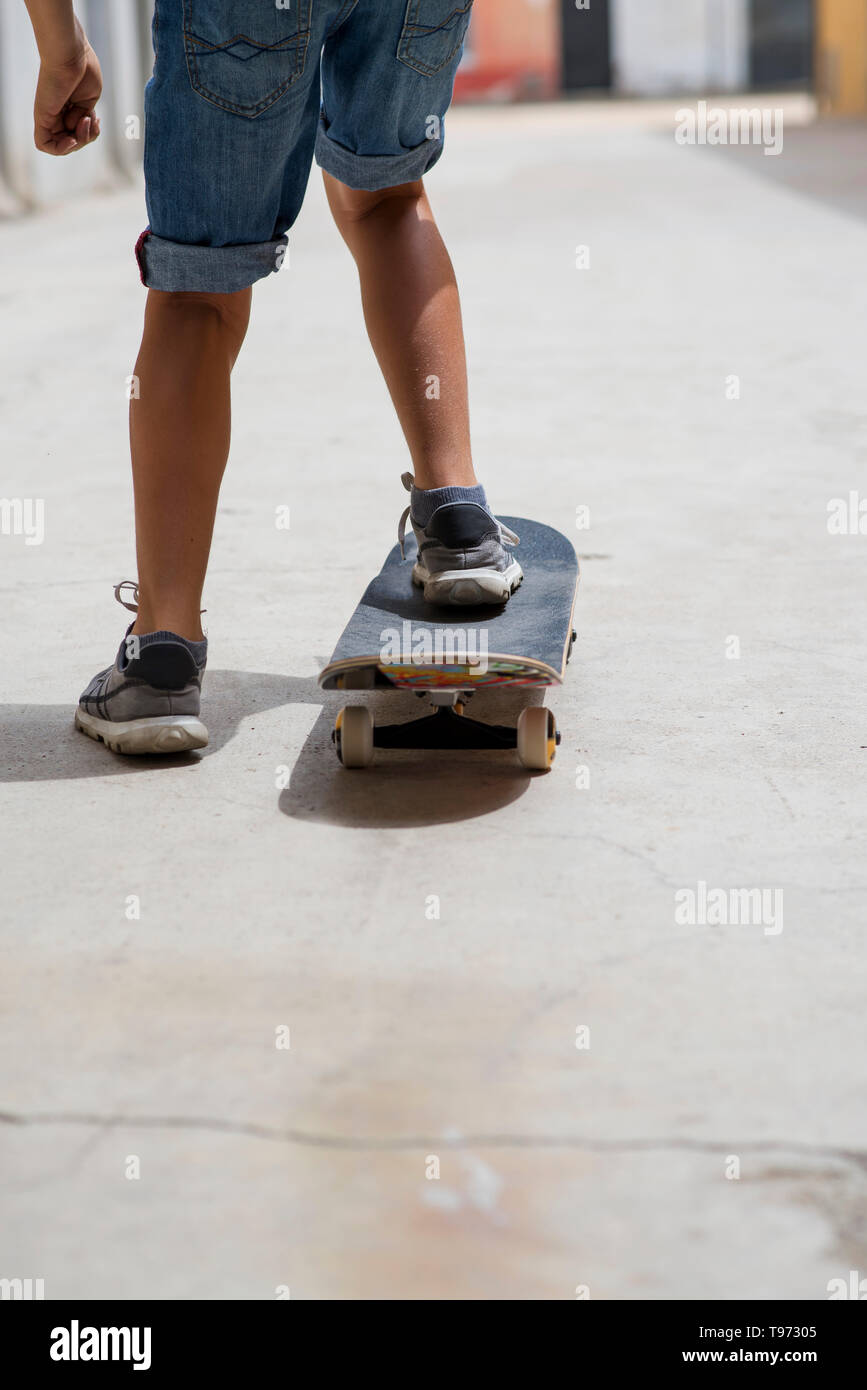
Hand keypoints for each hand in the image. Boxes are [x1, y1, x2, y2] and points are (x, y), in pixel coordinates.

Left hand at [33, 34, 101, 154]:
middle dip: (86, 138)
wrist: (72, 54)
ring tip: (84, 123)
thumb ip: (84, 119)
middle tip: (90, 120)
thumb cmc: (83, 70)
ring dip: (79, 142)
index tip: (97, 119)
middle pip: (72, 141)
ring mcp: (49, 115)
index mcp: (70, 108)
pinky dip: (60, 149)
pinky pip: (45, 144)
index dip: (90, 134)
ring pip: (61, 146)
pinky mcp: (42, 117)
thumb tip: (76, 130)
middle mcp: (58, 113)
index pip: (79, 133)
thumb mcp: (90, 101)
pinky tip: (71, 140)